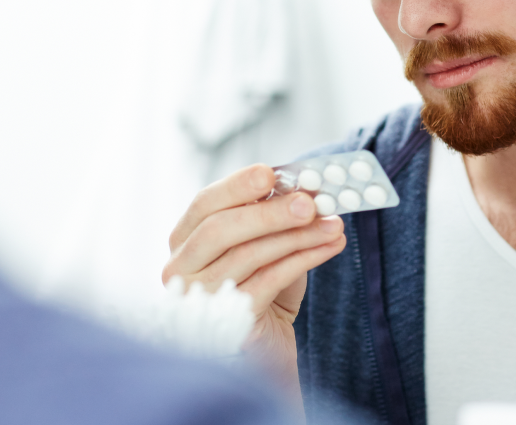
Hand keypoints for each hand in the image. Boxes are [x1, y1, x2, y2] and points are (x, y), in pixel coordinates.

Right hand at [164, 164, 345, 394]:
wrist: (268, 341)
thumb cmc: (263, 284)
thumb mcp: (266, 243)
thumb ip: (273, 215)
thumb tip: (304, 189)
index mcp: (186, 240)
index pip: (205, 203)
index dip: (237, 185)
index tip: (271, 173)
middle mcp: (182, 268)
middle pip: (219, 229)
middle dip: (268, 212)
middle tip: (309, 202)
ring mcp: (200, 298)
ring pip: (247, 255)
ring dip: (297, 235)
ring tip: (333, 224)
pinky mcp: (228, 323)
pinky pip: (268, 282)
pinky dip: (303, 260)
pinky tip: (330, 247)